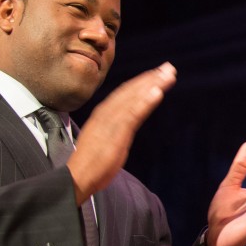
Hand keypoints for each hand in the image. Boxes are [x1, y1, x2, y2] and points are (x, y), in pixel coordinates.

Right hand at [68, 62, 176, 203]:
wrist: (77, 178)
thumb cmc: (91, 162)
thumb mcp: (104, 140)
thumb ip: (114, 129)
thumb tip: (124, 125)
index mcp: (103, 114)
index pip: (124, 94)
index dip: (141, 82)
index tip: (157, 73)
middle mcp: (106, 113)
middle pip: (130, 91)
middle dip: (150, 78)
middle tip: (169, 68)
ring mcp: (110, 122)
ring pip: (133, 99)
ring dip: (152, 85)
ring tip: (168, 75)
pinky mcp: (116, 133)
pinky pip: (132, 114)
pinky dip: (145, 102)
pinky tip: (158, 92)